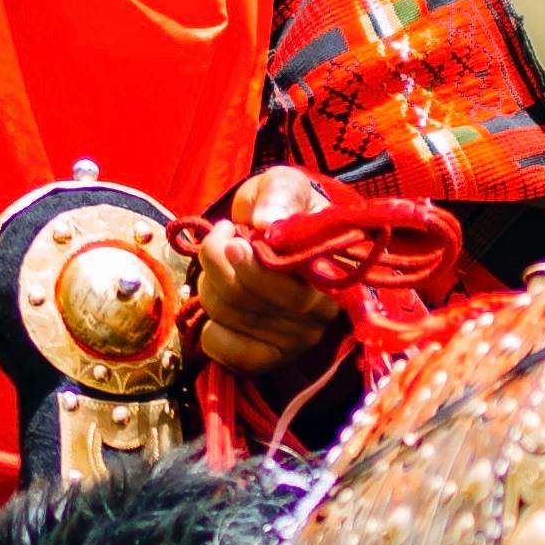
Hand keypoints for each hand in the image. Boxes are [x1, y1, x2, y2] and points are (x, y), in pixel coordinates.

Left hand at [194, 168, 353, 380]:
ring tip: (222, 263)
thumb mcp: (285, 185)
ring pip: (228, 317)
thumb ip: (280, 196)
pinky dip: (210, 325)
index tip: (232, 239)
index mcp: (335, 274)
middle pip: (250, 302)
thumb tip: (267, 223)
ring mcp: (296, 341)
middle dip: (219, 264)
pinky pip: (222, 349)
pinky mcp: (268, 359)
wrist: (275, 231)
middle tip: (222, 238)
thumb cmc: (284, 208)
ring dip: (210, 283)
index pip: (294, 290)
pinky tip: (220, 303)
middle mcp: (322, 315)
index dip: (255, 270)